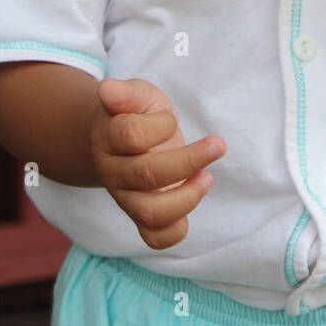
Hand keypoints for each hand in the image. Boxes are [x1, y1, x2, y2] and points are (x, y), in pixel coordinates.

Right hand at [91, 77, 225, 250]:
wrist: (123, 141)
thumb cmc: (135, 114)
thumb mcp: (135, 95)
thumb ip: (124, 92)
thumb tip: (107, 87)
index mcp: (107, 138)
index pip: (131, 136)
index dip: (160, 126)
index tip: (172, 118)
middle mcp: (113, 172)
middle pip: (146, 174)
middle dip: (189, 160)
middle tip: (218, 145)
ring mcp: (126, 198)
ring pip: (150, 212)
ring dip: (187, 197)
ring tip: (207, 178)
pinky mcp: (141, 217)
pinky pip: (155, 238)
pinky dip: (177, 229)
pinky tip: (193, 197)